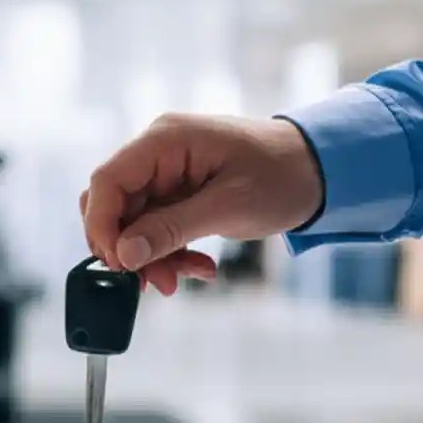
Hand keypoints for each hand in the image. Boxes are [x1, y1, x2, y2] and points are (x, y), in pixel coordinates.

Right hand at [80, 113, 323, 294]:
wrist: (321, 170)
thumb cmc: (283, 175)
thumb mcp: (229, 206)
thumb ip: (171, 228)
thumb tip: (124, 254)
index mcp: (165, 140)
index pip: (107, 181)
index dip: (102, 225)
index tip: (118, 265)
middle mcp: (157, 152)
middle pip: (113, 205)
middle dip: (128, 248)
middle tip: (154, 282)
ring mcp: (165, 173)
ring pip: (132, 223)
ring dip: (151, 257)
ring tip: (180, 280)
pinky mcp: (176, 193)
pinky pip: (155, 228)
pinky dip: (170, 252)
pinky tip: (197, 267)